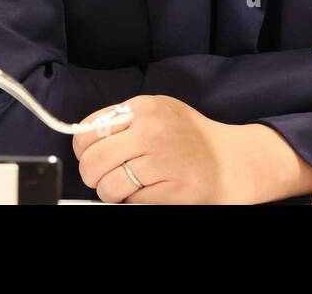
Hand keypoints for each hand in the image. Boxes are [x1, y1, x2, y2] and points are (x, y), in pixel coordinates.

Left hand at [72, 94, 277, 203]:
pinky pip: (131, 202)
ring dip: (111, 192)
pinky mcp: (169, 190)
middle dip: (92, 176)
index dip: (83, 149)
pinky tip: (148, 191)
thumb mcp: (158, 111)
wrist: (228, 160)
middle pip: (93, 161)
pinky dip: (133, 201)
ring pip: (108, 186)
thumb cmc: (188, 137)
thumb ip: (124, 119)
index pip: (89, 130)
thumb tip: (85, 136)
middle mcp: (151, 131)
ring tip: (127, 187)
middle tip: (103, 178)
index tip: (90, 156)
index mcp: (144, 108)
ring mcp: (161, 161)